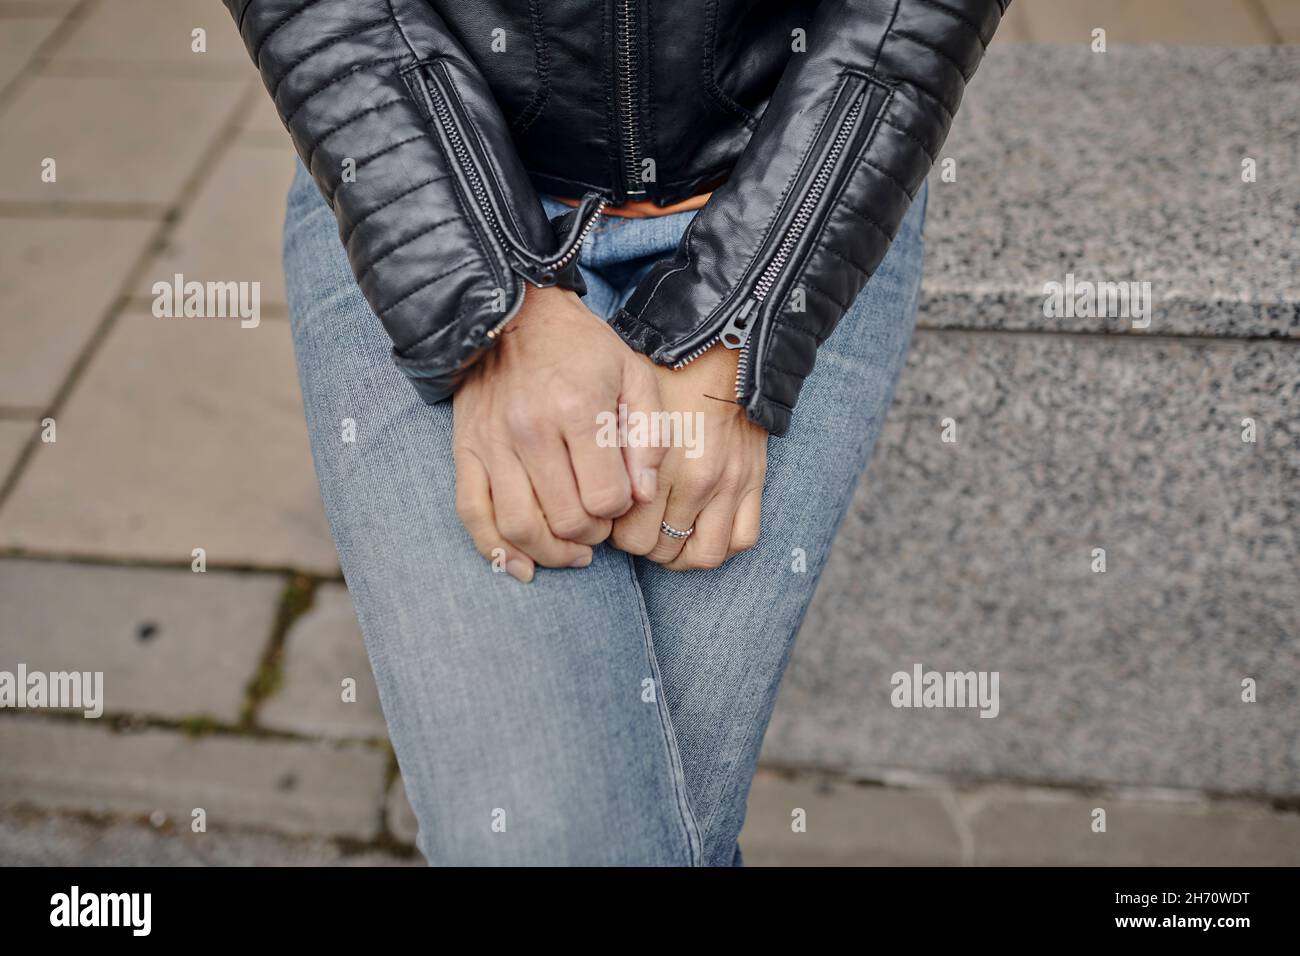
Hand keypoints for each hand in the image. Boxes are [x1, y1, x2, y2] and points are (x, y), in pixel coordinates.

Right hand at [453, 285, 666, 581]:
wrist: (516, 316)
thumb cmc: (584, 350)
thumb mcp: (634, 377)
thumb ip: (649, 437)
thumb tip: (641, 496)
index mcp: (578, 409)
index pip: (604, 498)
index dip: (619, 510)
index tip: (621, 498)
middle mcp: (530, 429)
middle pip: (564, 520)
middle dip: (590, 536)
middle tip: (600, 528)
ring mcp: (493, 443)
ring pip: (519, 526)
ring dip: (551, 553)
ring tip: (573, 552)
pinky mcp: (467, 451)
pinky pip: (473, 515)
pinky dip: (496, 551)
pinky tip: (522, 567)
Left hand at [610, 344, 766, 569]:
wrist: (721, 353)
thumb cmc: (664, 379)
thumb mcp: (624, 410)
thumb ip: (609, 455)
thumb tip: (588, 497)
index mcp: (659, 464)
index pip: (628, 535)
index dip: (615, 533)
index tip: (612, 517)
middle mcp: (697, 481)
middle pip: (660, 549)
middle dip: (643, 546)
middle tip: (635, 528)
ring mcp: (729, 486)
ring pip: (703, 555)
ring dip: (681, 555)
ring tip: (668, 540)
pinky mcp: (754, 483)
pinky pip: (742, 539)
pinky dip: (721, 546)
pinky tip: (701, 533)